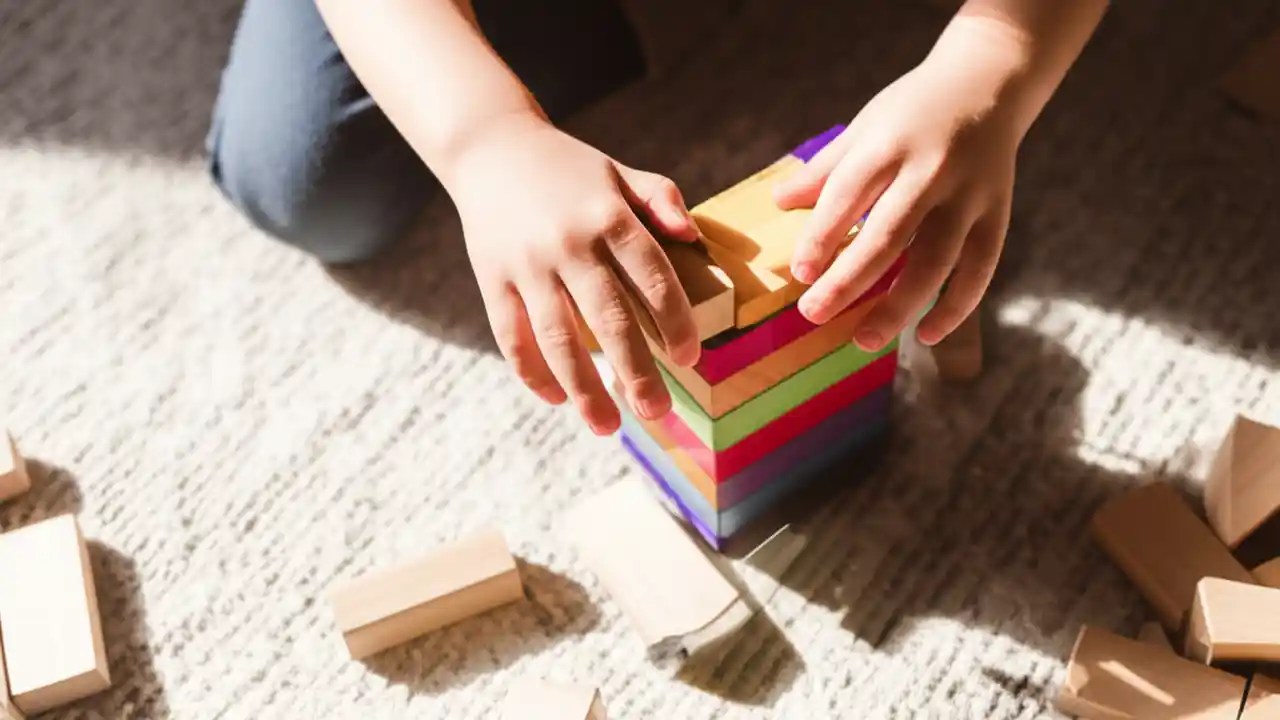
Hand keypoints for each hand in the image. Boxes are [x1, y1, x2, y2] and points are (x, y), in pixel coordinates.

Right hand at [447, 113, 700, 434]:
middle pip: (609, 318)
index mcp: (608, 215)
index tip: (690, 358)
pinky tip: (556, 399)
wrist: (490, 148)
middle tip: (658, 412)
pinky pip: (512, 337)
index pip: (652, 277)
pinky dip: (532, 372)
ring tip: (608, 426)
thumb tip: (694, 237)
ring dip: (583, 388)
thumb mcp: (619, 173)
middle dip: (636, 371)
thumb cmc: (568, 169)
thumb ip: (660, 199)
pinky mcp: (492, 279)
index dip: (675, 321)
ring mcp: (527, 264)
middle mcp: (569, 243)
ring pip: (558, 338)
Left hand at [774, 28, 1028, 349]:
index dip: (823, 236)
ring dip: (899, 306)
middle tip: (814, 314)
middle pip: (889, 235)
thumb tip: (779, 202)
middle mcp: (931, 171)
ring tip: (863, 340)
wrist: (990, 83)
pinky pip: (979, 269)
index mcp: (889, 144)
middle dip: (848, 280)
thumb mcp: (864, 126)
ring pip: (935, 260)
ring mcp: (968, 196)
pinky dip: (956, 307)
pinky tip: (927, 336)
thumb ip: (825, 169)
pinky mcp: (997, 215)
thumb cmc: (913, 111)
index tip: (800, 274)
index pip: (848, 195)